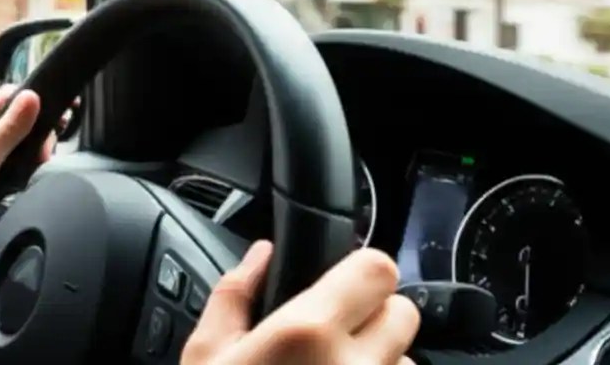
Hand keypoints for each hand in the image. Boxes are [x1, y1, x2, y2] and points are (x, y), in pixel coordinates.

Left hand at [0, 85, 55, 250]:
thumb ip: (9, 130)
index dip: (33, 102)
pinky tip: (20, 185)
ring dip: (25, 156)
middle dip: (33, 135)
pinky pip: (2, 166)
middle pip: (11, 122)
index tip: (58, 118)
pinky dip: (15, 172)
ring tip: (33, 172)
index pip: (7, 97)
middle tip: (43, 158)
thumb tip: (33, 95)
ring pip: (9, 146)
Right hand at [183, 243, 418, 363]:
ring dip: (379, 360)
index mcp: (307, 333)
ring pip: (404, 359)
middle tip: (334, 335)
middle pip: (402, 313)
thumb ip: (234, 296)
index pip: (379, 269)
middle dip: (375, 316)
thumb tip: (259, 255)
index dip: (363, 271)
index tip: (343, 281)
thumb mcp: (206, 355)